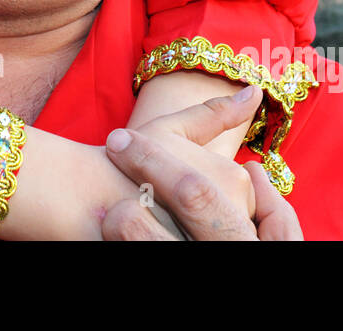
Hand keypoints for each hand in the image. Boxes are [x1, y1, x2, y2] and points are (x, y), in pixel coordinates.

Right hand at [101, 90, 303, 239]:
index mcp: (235, 181)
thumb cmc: (128, 158)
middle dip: (199, 210)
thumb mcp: (171, 129)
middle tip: (163, 202)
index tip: (166, 182)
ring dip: (191, 227)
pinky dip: (177, 238)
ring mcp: (212, 239)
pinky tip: (160, 232)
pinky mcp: (184, 251)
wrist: (87, 195)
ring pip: (213, 235)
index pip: (236, 191)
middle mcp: (234, 213)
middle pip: (228, 215)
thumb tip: (254, 91)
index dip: (197, 185)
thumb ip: (216, 113)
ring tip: (159, 219)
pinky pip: (191, 245)